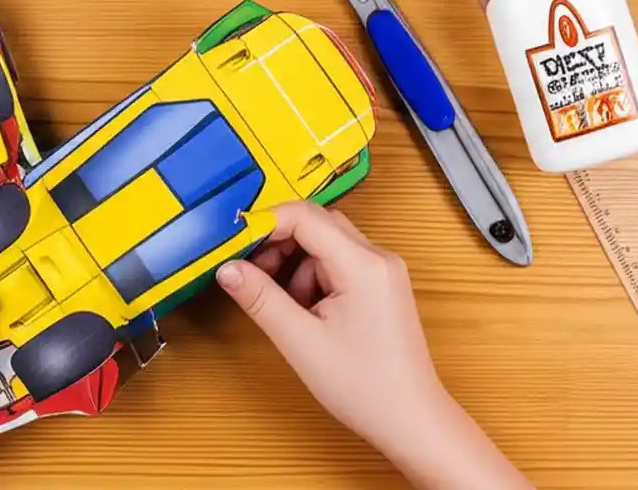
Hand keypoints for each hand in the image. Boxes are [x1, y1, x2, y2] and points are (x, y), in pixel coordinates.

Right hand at [216, 202, 530, 489]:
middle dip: (278, 244)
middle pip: (316, 224)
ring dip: (295, 265)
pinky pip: (338, 264)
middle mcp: (378, 258)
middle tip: (251, 274)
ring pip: (325, 245)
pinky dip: (313, 279)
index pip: (305, 217)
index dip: (265, 223)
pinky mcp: (380, 286)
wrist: (410, 420)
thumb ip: (260, 298)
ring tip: (286, 308)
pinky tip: (307, 314)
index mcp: (363, 265)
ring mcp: (383, 271)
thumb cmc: (365, 387)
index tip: (234, 241)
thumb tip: (226, 268)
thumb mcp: (300, 341)